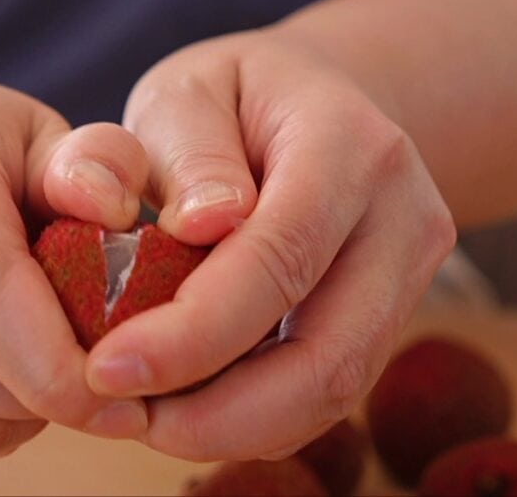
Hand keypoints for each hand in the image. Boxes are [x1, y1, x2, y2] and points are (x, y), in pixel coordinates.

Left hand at [85, 32, 455, 460]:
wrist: (319, 102)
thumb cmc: (236, 95)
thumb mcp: (189, 90)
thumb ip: (186, 152)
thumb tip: (200, 227)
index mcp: (352, 145)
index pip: (280, 257)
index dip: (194, 331)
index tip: (106, 368)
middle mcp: (403, 217)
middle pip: (329, 353)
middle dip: (219, 411)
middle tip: (125, 418)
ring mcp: (410, 275)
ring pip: (335, 390)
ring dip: (235, 425)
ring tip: (148, 418)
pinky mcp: (391, 318)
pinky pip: (329, 391)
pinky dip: (257, 416)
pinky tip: (191, 405)